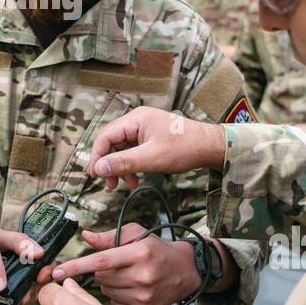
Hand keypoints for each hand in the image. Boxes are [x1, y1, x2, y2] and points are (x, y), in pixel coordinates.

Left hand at [36, 224, 199, 304]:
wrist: (185, 271)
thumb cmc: (156, 249)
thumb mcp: (136, 234)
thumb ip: (108, 236)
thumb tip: (85, 236)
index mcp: (139, 254)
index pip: (101, 261)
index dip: (77, 267)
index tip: (56, 272)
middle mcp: (142, 276)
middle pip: (101, 277)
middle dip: (101, 271)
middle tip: (117, 265)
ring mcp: (144, 297)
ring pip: (106, 291)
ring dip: (109, 284)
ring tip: (127, 276)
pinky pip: (115, 304)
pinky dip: (117, 296)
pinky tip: (132, 288)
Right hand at [88, 106, 225, 189]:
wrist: (210, 146)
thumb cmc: (185, 148)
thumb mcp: (152, 158)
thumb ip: (124, 163)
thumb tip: (99, 168)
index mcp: (136, 119)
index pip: (106, 136)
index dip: (97, 156)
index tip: (96, 175)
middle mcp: (137, 121)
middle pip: (112, 142)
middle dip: (109, 164)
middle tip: (109, 184)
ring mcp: (144, 129)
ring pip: (122, 149)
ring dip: (120, 167)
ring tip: (124, 185)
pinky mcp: (151, 138)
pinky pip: (133, 152)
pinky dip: (131, 166)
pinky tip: (135, 179)